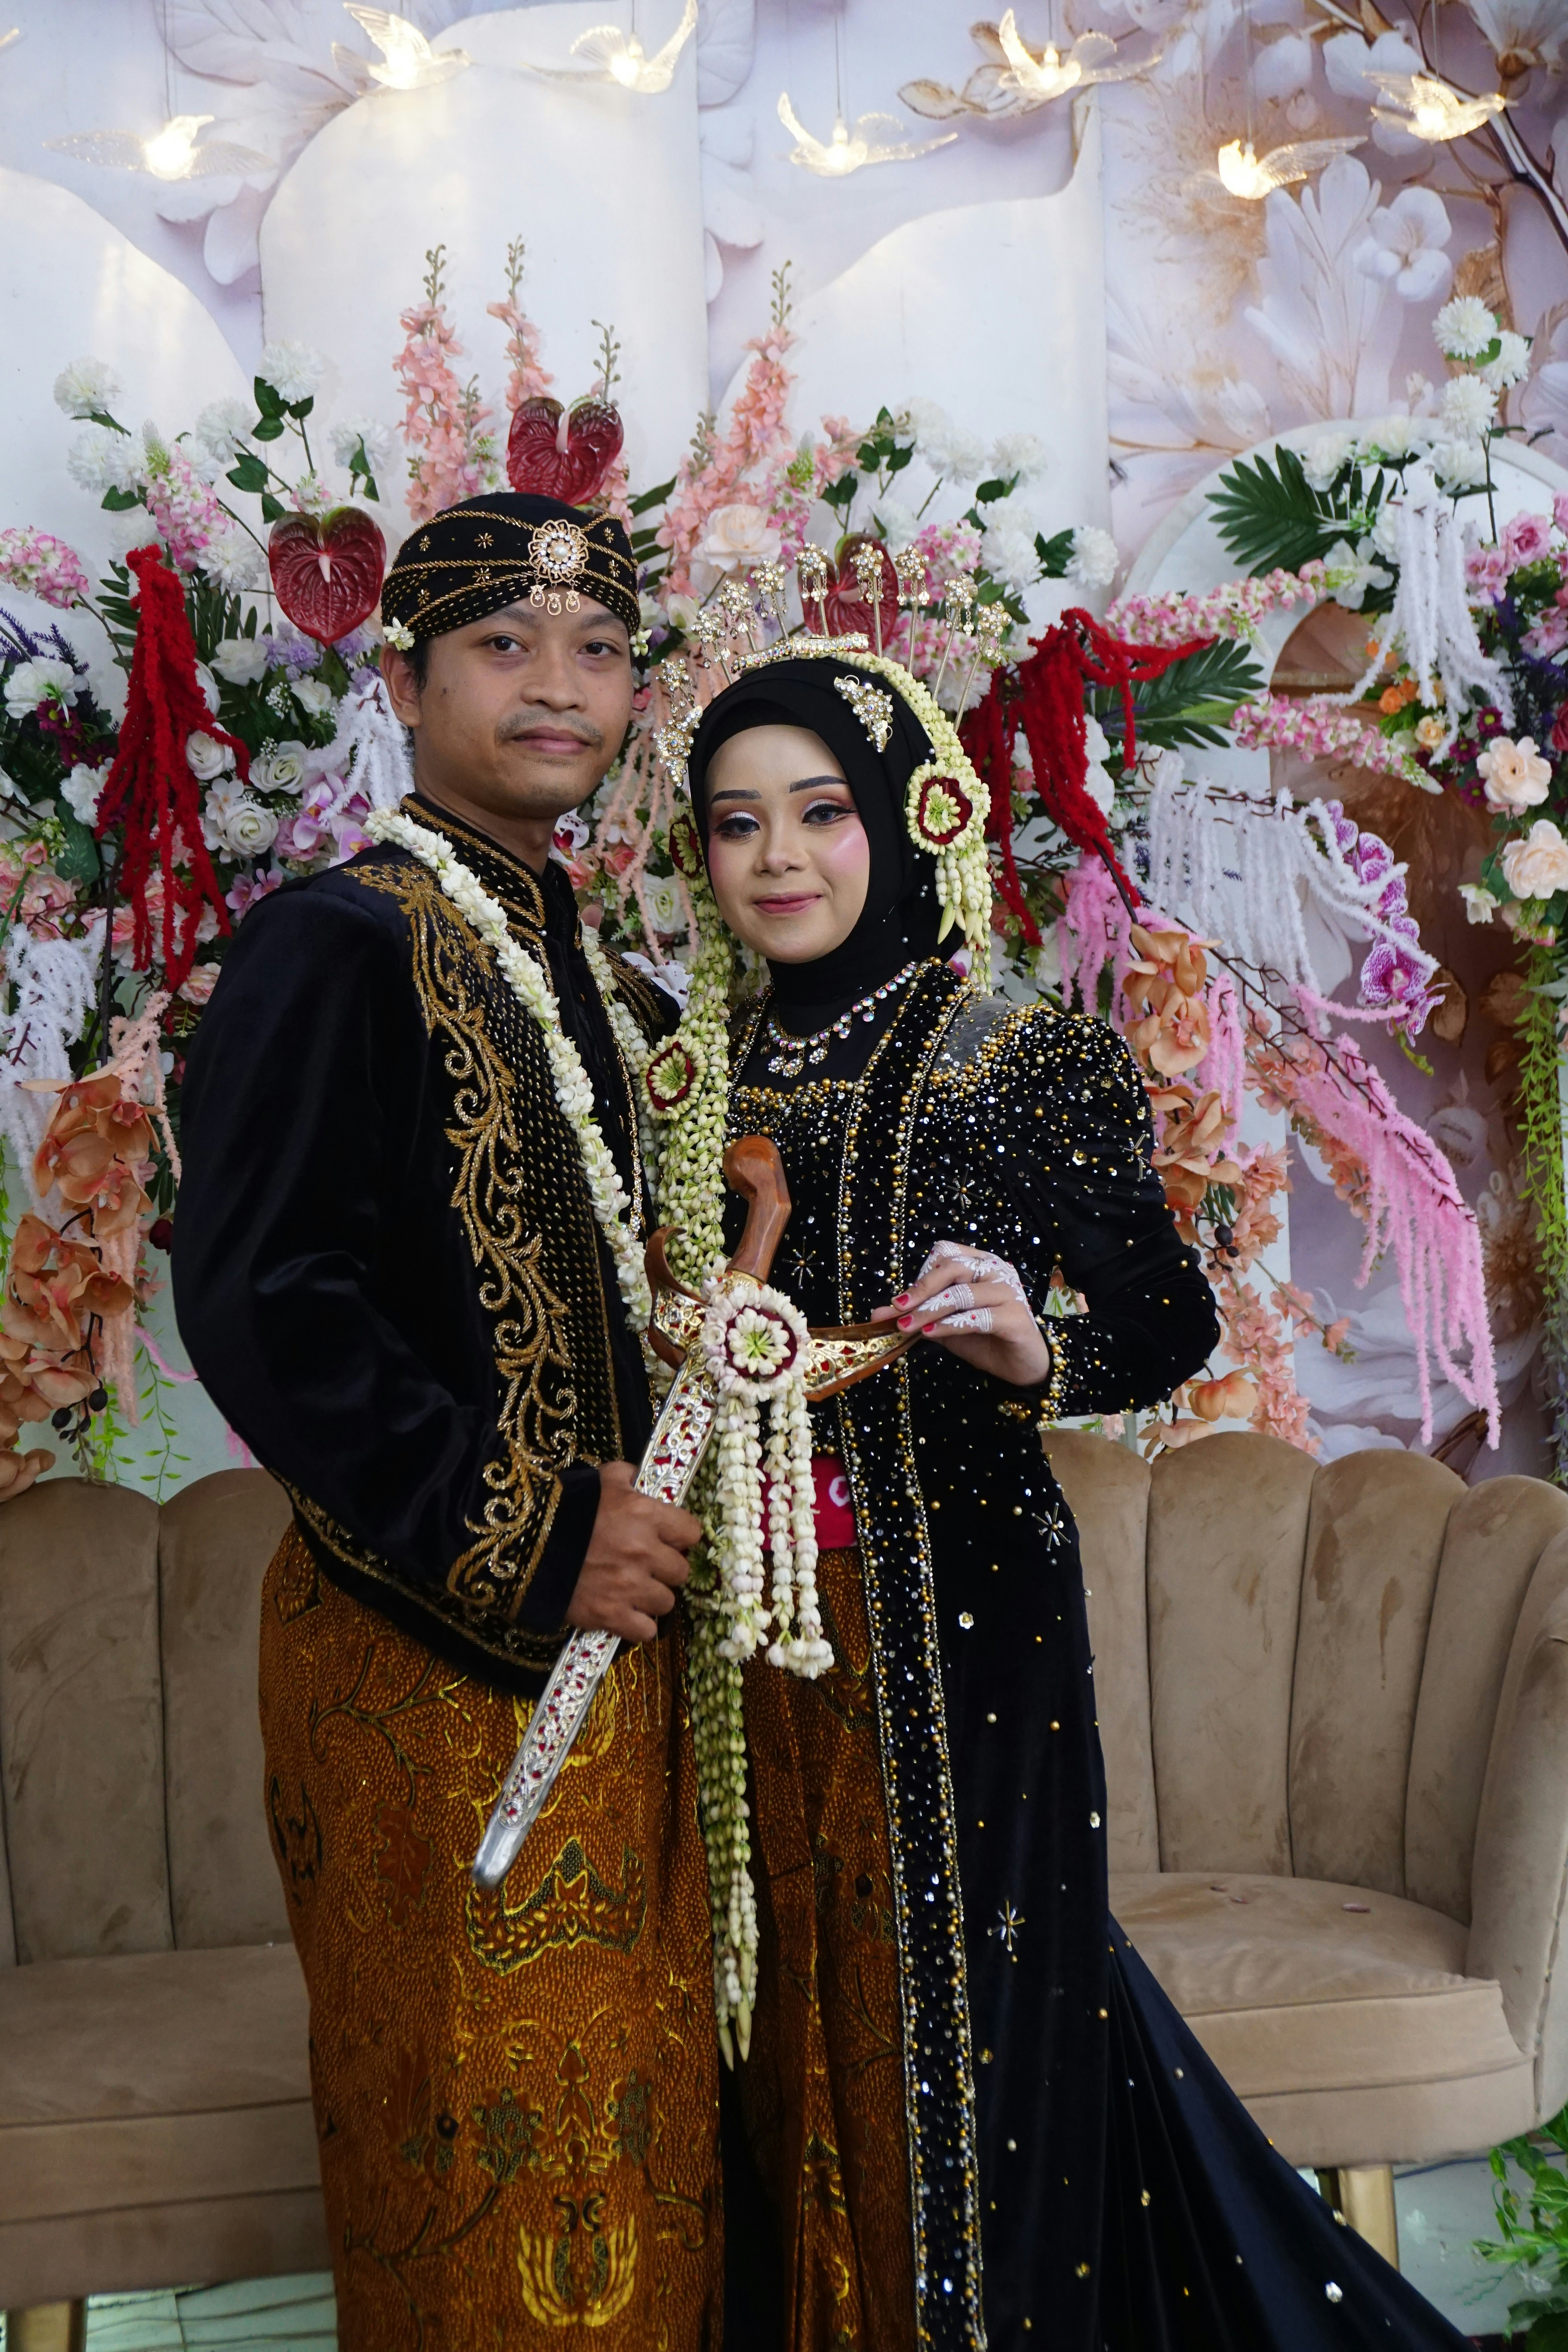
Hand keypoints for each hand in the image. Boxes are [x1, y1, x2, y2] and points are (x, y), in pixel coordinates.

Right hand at [566, 1461, 701, 1643]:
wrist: (523, 1543)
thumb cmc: (565, 1507)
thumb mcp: (598, 1480)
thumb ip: (624, 1475)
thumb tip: (636, 1476)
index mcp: (645, 1516)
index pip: (691, 1532)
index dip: (680, 1537)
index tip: (667, 1539)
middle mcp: (644, 1553)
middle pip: (681, 1571)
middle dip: (666, 1569)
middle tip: (647, 1566)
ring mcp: (629, 1587)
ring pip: (666, 1602)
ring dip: (652, 1597)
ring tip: (633, 1591)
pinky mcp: (610, 1615)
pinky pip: (645, 1630)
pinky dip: (637, 1625)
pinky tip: (625, 1614)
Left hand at [870, 1239, 1050, 1388]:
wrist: (1020, 1367)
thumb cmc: (984, 1339)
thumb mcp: (943, 1325)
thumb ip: (916, 1315)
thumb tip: (877, 1313)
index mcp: (981, 1263)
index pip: (946, 1254)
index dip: (921, 1275)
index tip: (900, 1301)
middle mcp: (997, 1270)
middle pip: (953, 1267)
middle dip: (921, 1290)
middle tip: (898, 1310)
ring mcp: (1010, 1291)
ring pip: (962, 1293)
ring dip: (930, 1311)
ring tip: (907, 1327)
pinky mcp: (1017, 1317)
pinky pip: (977, 1317)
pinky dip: (950, 1325)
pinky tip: (932, 1334)